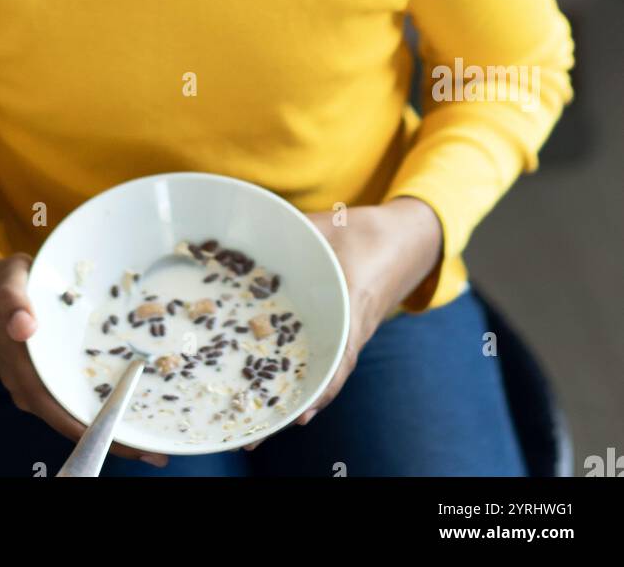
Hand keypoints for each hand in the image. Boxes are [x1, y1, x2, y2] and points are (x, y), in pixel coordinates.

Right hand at [0, 243, 168, 467]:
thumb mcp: (7, 280)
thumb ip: (14, 301)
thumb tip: (24, 327)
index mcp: (22, 371)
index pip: (63, 415)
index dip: (97, 433)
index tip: (132, 444)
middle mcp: (29, 388)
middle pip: (75, 425)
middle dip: (114, 440)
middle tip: (158, 454)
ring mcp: (36, 387)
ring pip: (75, 417)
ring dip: (109, 428)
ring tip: (152, 438)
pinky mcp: (43, 380)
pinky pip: (71, 402)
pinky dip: (98, 410)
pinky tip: (126, 407)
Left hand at [244, 198, 442, 450]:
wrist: (407, 238)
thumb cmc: (368, 232)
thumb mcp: (330, 225)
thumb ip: (294, 229)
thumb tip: (251, 226)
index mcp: (355, 302)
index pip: (342, 353)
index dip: (322, 386)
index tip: (300, 413)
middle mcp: (354, 327)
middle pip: (327, 378)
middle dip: (295, 407)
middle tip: (256, 434)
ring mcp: (350, 332)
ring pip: (324, 375)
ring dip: (295, 399)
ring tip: (256, 427)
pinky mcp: (344, 329)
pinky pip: (324, 362)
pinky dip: (303, 382)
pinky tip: (275, 395)